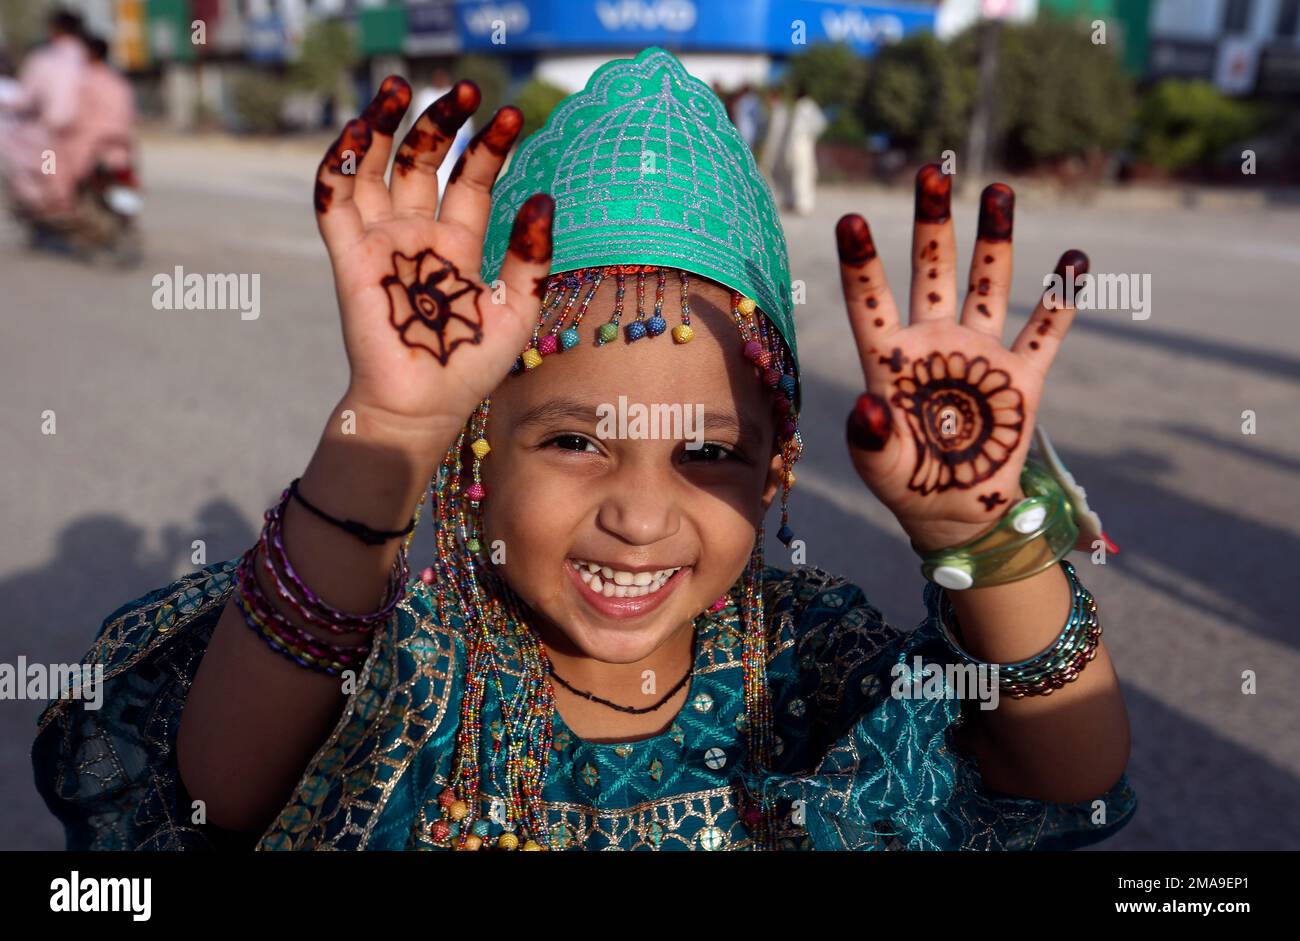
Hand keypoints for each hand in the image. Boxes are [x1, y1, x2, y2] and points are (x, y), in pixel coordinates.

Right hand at [314, 76, 552, 446]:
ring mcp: (381, 244)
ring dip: (383, 126)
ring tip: (401, 87)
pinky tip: (360, 132)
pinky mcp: (350, 258)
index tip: (512, 115)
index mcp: (456, 245)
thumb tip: (544, 198)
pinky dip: (340, 164)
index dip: (489, 148)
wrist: (425, 405)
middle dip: (440, 123)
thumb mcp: (517, 308)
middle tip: (464, 88)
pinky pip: (335, 202)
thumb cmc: (470, 366)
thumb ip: (530, 255)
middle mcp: (417, 237)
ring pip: (374, 170)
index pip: (470, 181)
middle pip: (423, 162)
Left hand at [835, 164, 1088, 550]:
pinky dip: (1060, 298)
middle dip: (931, 224)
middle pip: (931, 272)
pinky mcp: (1022, 377)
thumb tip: (865, 409)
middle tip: (931, 172)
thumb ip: (870, 442)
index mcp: (891, 360)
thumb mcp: (882, 469)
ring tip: (998, 190)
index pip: (870, 302)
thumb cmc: (907, 486)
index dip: (861, 263)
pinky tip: (1074, 260)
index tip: (848, 218)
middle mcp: (934, 343)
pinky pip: (1045, 330)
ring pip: (987, 284)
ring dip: (993, 240)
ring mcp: (980, 355)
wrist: (958, 513)